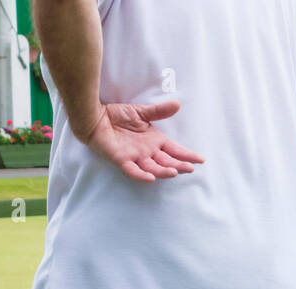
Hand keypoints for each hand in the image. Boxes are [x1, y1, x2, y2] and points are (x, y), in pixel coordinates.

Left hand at [78, 100, 203, 181]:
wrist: (94, 116)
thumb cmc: (116, 115)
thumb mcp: (141, 112)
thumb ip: (159, 111)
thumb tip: (177, 104)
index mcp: (155, 141)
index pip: (175, 150)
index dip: (187, 155)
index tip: (201, 159)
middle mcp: (148, 152)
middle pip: (167, 161)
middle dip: (179, 165)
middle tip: (190, 167)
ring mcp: (136, 157)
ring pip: (154, 168)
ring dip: (164, 171)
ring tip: (175, 171)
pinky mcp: (122, 160)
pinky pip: (133, 171)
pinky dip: (142, 175)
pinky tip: (151, 178)